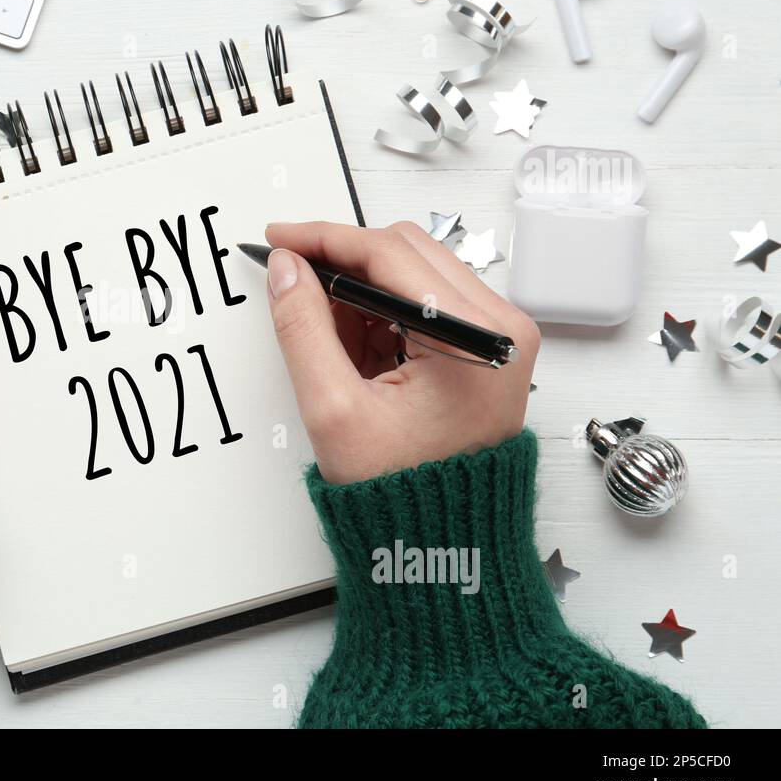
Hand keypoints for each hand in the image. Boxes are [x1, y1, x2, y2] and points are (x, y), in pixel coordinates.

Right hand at [264, 221, 539, 484]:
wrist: (442, 542)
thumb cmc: (402, 491)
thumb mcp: (334, 410)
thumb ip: (304, 330)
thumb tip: (287, 271)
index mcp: (476, 338)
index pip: (391, 254)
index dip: (326, 239)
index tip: (282, 238)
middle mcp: (500, 327)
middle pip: (406, 252)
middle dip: (342, 259)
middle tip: (290, 276)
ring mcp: (494, 335)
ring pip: (412, 271)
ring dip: (360, 288)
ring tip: (325, 335)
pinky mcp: (480, 346)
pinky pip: (422, 301)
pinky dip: (379, 311)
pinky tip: (352, 346)